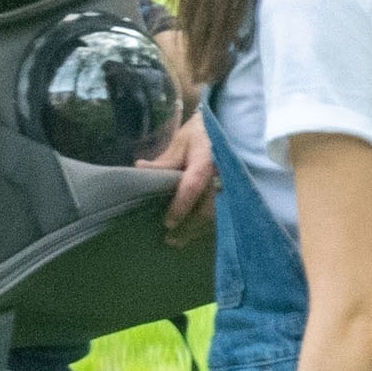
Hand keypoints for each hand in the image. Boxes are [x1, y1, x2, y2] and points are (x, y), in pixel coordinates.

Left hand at [136, 111, 217, 246]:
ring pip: (216, 216)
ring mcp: (229, 186)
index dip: (180, 206)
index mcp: (206, 161)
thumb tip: (139, 169)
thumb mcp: (180, 142)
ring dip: (197, 231)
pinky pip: (221, 214)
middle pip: (207, 209)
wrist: (226, 129)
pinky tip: (193, 233)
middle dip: (188, 227)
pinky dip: (206, 225)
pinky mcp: (231, 193)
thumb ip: (164, 160)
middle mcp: (222, 176)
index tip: (167, 222)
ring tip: (178, 241)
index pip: (192, 187)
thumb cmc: (199, 135)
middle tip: (170, 240)